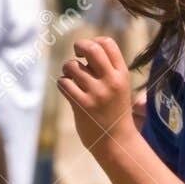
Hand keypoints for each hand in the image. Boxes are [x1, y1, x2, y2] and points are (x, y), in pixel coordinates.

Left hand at [58, 36, 136, 156]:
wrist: (116, 142)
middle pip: (91, 49)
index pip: (107, 43)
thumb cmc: (115, 112)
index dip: (94, 42)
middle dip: (79, 46)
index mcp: (122, 74)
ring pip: (72, 66)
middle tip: (76, 54)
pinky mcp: (82, 106)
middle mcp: (111, 81)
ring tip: (71, 78)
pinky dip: (62, 83)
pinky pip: (64, 83)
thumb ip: (107, 69)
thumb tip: (86, 48)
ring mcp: (96, 93)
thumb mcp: (120, 87)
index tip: (88, 52)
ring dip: (67, 69)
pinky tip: (67, 89)